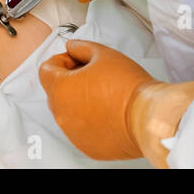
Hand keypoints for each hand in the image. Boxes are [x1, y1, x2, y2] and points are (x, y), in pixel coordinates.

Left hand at [40, 39, 156, 159]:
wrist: (147, 117)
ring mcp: (72, 132)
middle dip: (70, 80)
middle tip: (92, 75)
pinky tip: (107, 112)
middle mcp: (62, 113)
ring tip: (104, 94)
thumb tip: (73, 48)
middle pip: (56, 92)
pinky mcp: (86, 146)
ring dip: (79, 101)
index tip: (75, 60)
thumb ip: (81, 47)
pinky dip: (88, 120)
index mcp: (61, 89)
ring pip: (67, 112)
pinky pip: (80, 129)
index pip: (46, 70)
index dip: (61, 61)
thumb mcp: (104, 54)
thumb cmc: (128, 88)